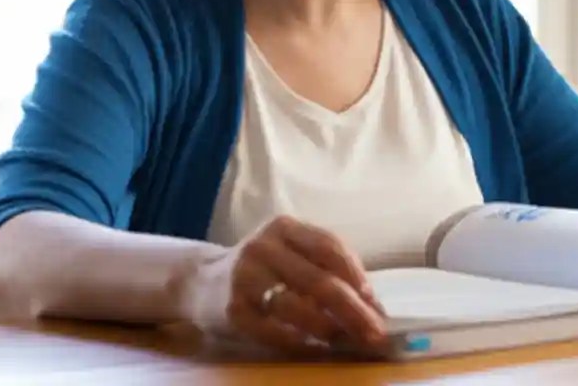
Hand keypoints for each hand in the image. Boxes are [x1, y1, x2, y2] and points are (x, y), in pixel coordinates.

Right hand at [185, 215, 386, 356]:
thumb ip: (325, 269)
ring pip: (297, 306)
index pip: (329, 246)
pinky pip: (273, 331)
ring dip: (329, 328)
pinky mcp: (232, 310)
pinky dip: (300, 342)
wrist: (200, 282)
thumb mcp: (289, 254)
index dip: (357, 275)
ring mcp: (245, 278)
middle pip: (319, 280)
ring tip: (349, 341)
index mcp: (283, 227)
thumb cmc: (262, 269)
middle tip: (376, 334)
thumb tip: (372, 305)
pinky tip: (317, 349)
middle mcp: (263, 247)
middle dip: (354, 310)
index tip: (375, 301)